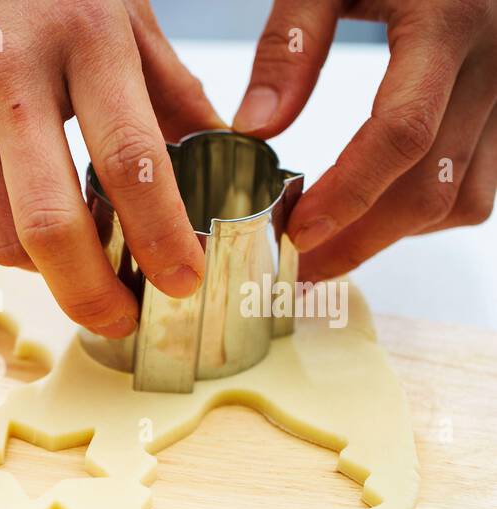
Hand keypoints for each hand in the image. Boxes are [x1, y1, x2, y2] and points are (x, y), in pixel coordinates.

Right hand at [0, 0, 223, 337]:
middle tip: (122, 317)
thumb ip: (164, 84)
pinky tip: (31, 215)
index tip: (184, 281)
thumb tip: (216, 152)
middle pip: (50, 226)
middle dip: (92, 293)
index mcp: (83, 37)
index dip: (162, 238)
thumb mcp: (113, 3)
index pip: (131, 163)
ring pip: (0, 234)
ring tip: (82, 266)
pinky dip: (7, 229)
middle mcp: (10, 77)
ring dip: (47, 269)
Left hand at [233, 0, 496, 280]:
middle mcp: (495, 63)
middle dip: (361, 239)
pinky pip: (480, 184)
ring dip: (394, 234)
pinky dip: (427, 212)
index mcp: (448, 23)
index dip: (347, 193)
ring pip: (462, 196)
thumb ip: (290, 43)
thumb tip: (255, 128)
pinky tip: (374, 213)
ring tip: (327, 247)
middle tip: (298, 265)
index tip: (296, 232)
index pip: (401, 133)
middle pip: (431, 185)